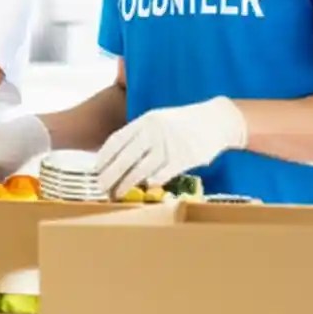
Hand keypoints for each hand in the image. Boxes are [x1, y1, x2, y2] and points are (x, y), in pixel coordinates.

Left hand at [95, 96, 246, 197]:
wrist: (216, 120)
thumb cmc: (183, 123)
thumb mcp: (158, 120)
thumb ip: (139, 135)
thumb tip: (117, 156)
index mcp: (145, 121)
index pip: (117, 139)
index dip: (104, 156)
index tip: (96, 169)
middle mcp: (155, 131)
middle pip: (126, 156)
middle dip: (110, 174)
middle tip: (100, 187)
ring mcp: (170, 143)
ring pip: (142, 167)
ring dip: (127, 183)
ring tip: (117, 193)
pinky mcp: (185, 156)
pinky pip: (165, 172)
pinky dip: (153, 181)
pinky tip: (144, 188)